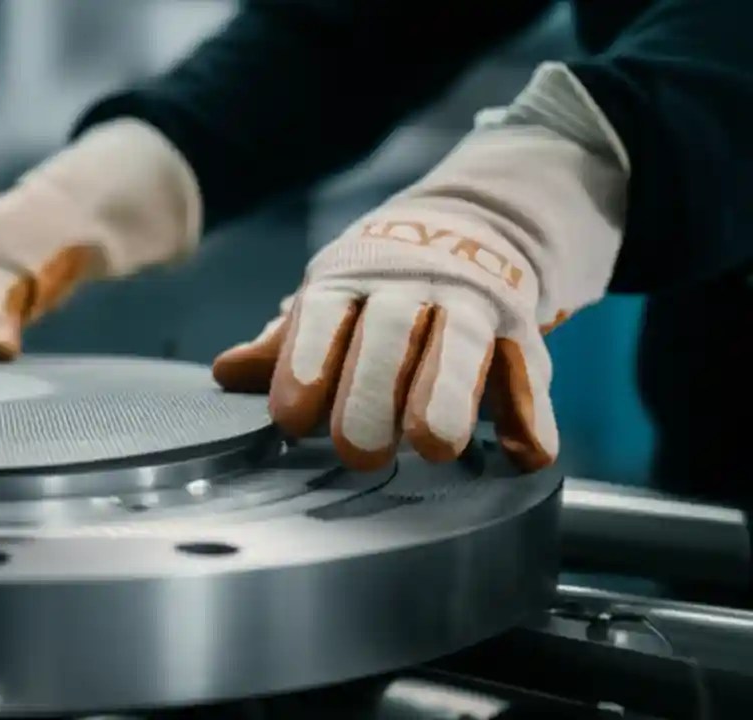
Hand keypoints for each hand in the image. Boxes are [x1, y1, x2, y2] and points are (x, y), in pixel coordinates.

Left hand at [213, 64, 628, 471]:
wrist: (467, 229)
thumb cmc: (376, 289)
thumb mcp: (327, 305)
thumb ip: (285, 346)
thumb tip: (228, 372)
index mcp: (351, 280)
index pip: (323, 316)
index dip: (306, 363)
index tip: (292, 417)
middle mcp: (410, 287)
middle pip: (391, 331)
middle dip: (372, 389)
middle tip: (357, 450)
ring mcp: (470, 304)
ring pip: (462, 343)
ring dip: (449, 394)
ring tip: (435, 447)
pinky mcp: (520, 328)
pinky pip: (527, 366)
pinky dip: (530, 411)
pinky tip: (529, 451)